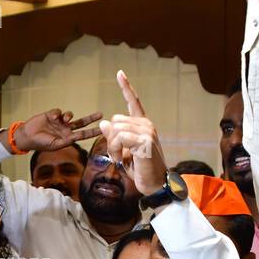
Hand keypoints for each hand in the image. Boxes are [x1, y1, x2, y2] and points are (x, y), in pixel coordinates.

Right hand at [12, 108, 101, 152]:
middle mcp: (65, 129)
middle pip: (81, 123)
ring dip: (69, 115)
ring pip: (70, 115)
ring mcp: (59, 122)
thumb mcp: (55, 145)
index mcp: (67, 138)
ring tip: (65, 118)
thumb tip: (76, 137)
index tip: (102, 130)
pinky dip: (57, 114)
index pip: (83, 134)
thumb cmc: (40, 143)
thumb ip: (66, 141)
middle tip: (100, 114)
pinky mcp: (52, 115)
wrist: (27, 136)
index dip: (92, 132)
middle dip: (90, 119)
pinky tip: (52, 118)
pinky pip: (58, 112)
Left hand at [97, 70, 165, 195]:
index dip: (126, 87)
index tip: (119, 73)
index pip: (134, 102)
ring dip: (112, 147)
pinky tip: (123, 159)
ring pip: (115, 129)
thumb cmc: (140, 169)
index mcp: (143, 124)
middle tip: (118, 155)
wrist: (155, 184)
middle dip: (110, 139)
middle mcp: (147, 124)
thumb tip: (103, 122)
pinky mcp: (145, 141)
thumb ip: (114, 137)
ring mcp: (147, 131)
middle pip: (114, 120)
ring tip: (122, 159)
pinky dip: (116, 150)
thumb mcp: (123, 151)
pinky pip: (119, 138)